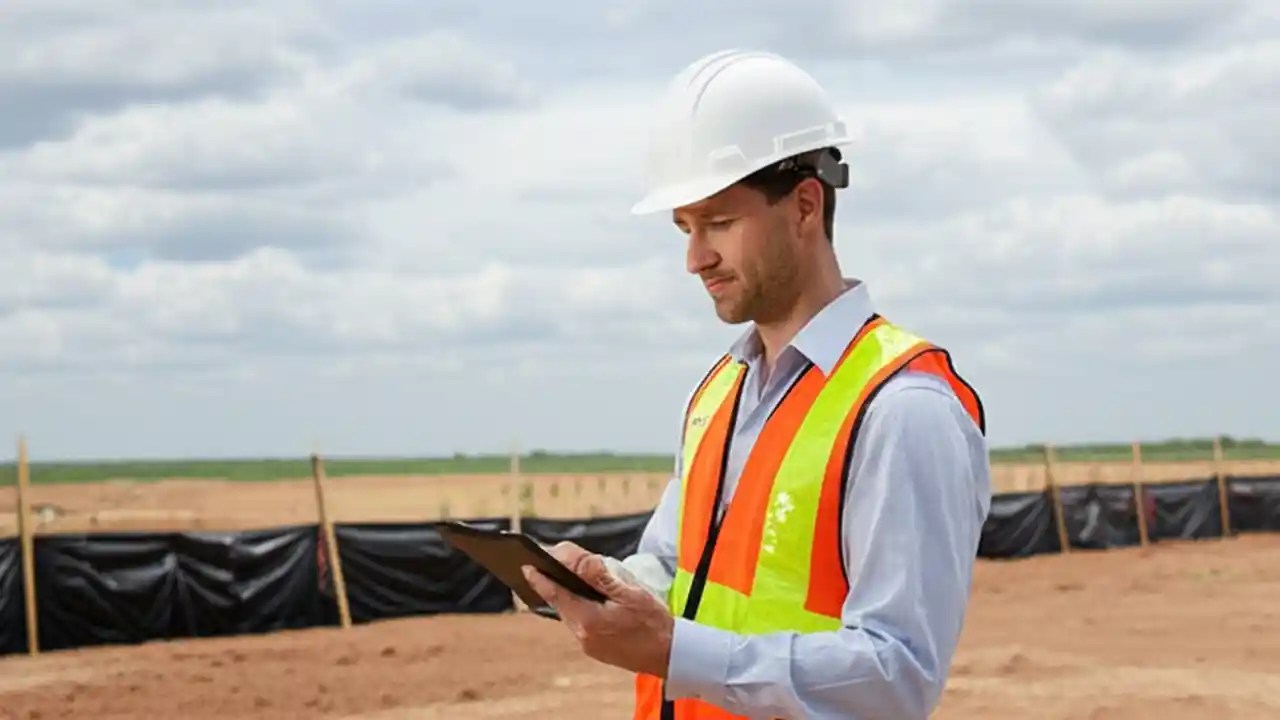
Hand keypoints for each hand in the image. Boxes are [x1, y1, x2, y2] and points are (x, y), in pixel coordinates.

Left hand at [523, 542, 673, 677]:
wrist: (670, 655)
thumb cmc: (654, 623)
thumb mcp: (630, 593)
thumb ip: (600, 576)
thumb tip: (576, 559)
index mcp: (588, 619)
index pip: (555, 593)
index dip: (539, 578)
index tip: (526, 565)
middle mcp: (582, 634)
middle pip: (561, 602)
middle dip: (556, 582)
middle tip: (552, 562)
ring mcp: (588, 644)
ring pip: (571, 612)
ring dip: (570, 595)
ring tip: (574, 576)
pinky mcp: (595, 649)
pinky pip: (581, 623)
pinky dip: (581, 607)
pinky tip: (591, 597)